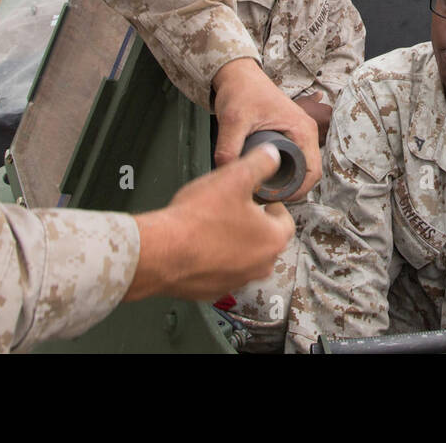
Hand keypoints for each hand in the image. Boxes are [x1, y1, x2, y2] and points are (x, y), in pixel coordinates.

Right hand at [126, 143, 294, 302]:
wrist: (160, 252)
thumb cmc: (198, 219)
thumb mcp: (235, 177)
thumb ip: (260, 163)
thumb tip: (272, 156)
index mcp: (272, 240)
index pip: (285, 220)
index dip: (272, 205)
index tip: (261, 199)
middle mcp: (260, 266)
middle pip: (265, 240)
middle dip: (253, 224)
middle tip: (235, 209)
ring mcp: (236, 281)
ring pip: (243, 257)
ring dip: (233, 242)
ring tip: (214, 225)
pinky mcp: (212, 290)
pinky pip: (220, 271)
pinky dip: (213, 259)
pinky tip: (198, 244)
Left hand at [211, 57, 319, 197]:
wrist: (238, 75)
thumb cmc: (241, 92)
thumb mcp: (233, 121)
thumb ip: (228, 148)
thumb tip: (227, 174)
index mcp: (302, 129)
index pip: (312, 172)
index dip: (297, 191)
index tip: (274, 199)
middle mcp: (306, 132)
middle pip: (309, 174)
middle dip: (291, 190)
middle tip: (264, 199)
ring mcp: (299, 134)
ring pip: (301, 169)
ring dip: (287, 183)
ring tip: (262, 191)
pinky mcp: (290, 135)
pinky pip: (293, 161)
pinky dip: (283, 173)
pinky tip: (262, 179)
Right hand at [293, 94, 332, 145]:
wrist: (290, 122)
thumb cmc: (298, 109)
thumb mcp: (306, 100)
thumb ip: (315, 98)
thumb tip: (320, 93)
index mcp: (328, 110)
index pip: (330, 112)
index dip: (323, 114)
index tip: (317, 115)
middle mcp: (330, 121)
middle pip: (330, 122)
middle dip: (325, 123)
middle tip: (316, 123)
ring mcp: (326, 132)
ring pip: (327, 132)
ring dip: (322, 131)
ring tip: (314, 131)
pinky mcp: (321, 142)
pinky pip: (322, 140)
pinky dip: (319, 139)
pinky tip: (312, 137)